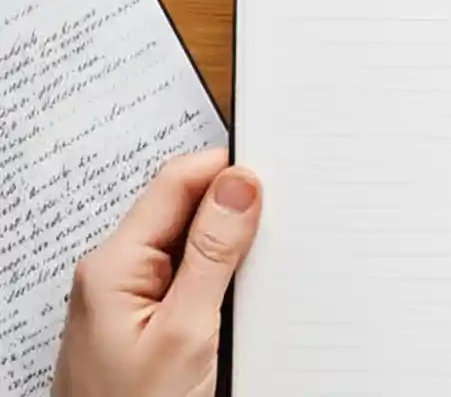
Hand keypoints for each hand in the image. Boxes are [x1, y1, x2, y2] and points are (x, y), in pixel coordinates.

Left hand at [52, 149, 261, 396]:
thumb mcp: (187, 332)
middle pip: (183, 209)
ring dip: (232, 245)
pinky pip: (188, 279)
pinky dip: (222, 277)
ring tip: (270, 260)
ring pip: (190, 245)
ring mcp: (129, 298)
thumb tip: (238, 186)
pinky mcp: (146, 322)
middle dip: (234, 206)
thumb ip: (212, 255)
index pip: (175, 183)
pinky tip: (246, 294)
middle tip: (286, 217)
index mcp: (114, 264)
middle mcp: (115, 272)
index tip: (278, 172)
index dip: (227, 169)